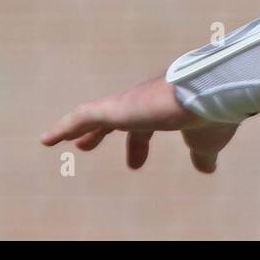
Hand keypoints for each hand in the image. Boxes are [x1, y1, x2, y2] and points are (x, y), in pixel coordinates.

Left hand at [41, 74, 239, 172]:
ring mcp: (131, 102)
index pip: (147, 127)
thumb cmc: (212, 115)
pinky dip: (65, 126)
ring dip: (79, 129)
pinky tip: (47, 139)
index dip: (139, 145)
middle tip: (86, 146)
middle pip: (118, 117)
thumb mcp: (206, 142)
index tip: (135, 163)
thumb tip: (207, 166)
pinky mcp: (118, 106)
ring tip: (55, 139)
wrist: (211, 93)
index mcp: (167, 109)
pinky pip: (83, 115)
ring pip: (97, 114)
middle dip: (101, 133)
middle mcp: (147, 100)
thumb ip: (202, 153)